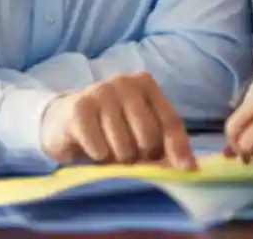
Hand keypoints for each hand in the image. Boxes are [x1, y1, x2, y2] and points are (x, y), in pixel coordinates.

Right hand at [39, 72, 194, 168]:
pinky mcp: (79, 108)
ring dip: (117, 158)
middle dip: (140, 155)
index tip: (185, 170)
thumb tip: (189, 168)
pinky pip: (100, 149)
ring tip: (108, 148)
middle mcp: (123, 82)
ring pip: (124, 147)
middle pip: (148, 137)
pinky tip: (91, 144)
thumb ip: (166, 144)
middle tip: (129, 153)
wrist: (63, 119)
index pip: (170, 121)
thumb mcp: (141, 129)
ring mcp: (100, 92)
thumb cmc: (111, 126)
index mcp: (145, 83)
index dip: (178, 149)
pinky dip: (97, 156)